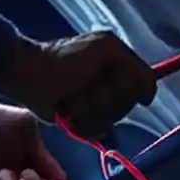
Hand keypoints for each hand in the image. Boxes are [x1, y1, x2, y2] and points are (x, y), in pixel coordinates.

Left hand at [0, 30, 157, 139]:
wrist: (31, 75)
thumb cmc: (66, 58)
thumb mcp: (106, 48)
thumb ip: (135, 66)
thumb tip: (149, 96)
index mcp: (120, 68)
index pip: (143, 87)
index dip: (130, 88)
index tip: (115, 81)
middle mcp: (113, 88)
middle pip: (126, 106)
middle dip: (105, 98)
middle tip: (86, 87)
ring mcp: (98, 108)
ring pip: (111, 120)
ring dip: (89, 109)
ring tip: (72, 98)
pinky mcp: (84, 123)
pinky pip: (96, 132)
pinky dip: (80, 123)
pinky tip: (68, 113)